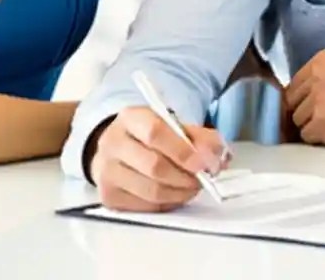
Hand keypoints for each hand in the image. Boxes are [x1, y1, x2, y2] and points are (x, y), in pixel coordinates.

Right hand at [90, 107, 229, 212]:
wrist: (122, 149)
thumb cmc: (152, 138)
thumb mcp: (176, 127)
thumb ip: (201, 138)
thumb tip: (218, 158)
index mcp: (131, 118)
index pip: (156, 133)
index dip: (183, 151)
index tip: (204, 164)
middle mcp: (113, 143)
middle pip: (154, 166)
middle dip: (186, 177)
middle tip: (203, 179)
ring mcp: (106, 172)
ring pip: (151, 191)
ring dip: (180, 193)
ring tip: (192, 187)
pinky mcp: (109, 196)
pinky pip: (146, 207)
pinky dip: (168, 204)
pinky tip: (175, 194)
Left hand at [283, 49, 324, 145]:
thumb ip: (319, 78)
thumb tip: (295, 98)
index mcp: (320, 60)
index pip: (293, 84)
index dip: (301, 99)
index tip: (311, 106)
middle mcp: (315, 77)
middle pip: (291, 102)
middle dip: (303, 112)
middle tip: (323, 117)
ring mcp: (316, 100)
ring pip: (297, 120)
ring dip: (311, 125)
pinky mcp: (320, 122)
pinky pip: (307, 135)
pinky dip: (318, 137)